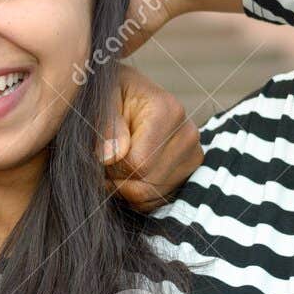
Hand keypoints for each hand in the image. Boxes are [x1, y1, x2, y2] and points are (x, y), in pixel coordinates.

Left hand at [100, 65, 201, 211]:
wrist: (125, 94)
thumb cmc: (109, 94)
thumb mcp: (100, 99)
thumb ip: (105, 125)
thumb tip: (110, 157)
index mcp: (167, 111)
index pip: (137, 164)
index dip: (110, 166)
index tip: (99, 153)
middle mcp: (188, 133)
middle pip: (147, 184)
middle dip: (117, 179)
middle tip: (104, 162)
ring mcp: (193, 153)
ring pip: (152, 195)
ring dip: (125, 188)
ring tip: (115, 164)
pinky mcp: (190, 169)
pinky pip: (159, 200)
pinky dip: (137, 195)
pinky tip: (127, 173)